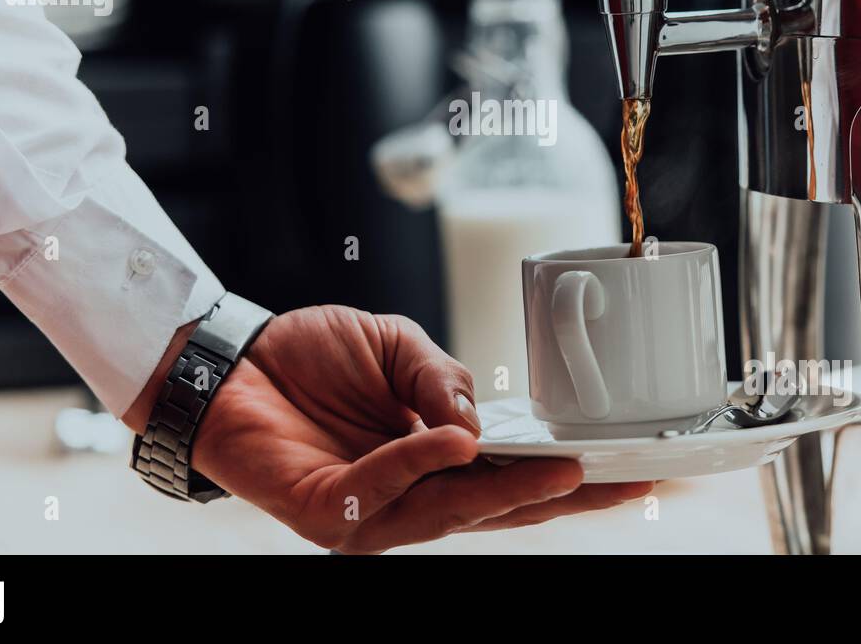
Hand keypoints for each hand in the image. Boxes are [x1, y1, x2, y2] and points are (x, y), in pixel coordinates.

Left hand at [129, 305, 650, 552]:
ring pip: (451, 509)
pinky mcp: (325, 514)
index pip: (510, 476)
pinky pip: (382, 491)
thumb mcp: (395, 346)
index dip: (567, 478)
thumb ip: (438, 381)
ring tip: (559, 470)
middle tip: (621, 485)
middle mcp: (408, 495)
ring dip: (505, 490)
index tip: (629, 470)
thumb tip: (479, 422)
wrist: (231, 358)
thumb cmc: (310, 355)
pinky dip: (419, 462)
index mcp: (434, 459)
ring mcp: (369, 513)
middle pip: (497, 509)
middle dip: (562, 499)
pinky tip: (454, 442)